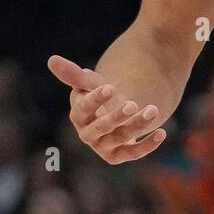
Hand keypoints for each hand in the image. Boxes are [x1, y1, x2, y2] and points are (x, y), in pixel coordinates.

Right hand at [47, 54, 165, 163]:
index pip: (82, 109)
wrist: (116, 110)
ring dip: (138, 125)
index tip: (110, 87)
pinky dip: (148, 144)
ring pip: (121, 138)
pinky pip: (133, 153)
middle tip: (133, 104)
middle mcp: (88, 134)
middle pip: (101, 127)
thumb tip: (51, 59)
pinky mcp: (119, 155)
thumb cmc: (102, 94)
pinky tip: (162, 132)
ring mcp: (103, 146)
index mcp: (78, 115)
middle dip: (117, 117)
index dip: (95, 100)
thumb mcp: (91, 83)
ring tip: (153, 110)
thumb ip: (73, 74)